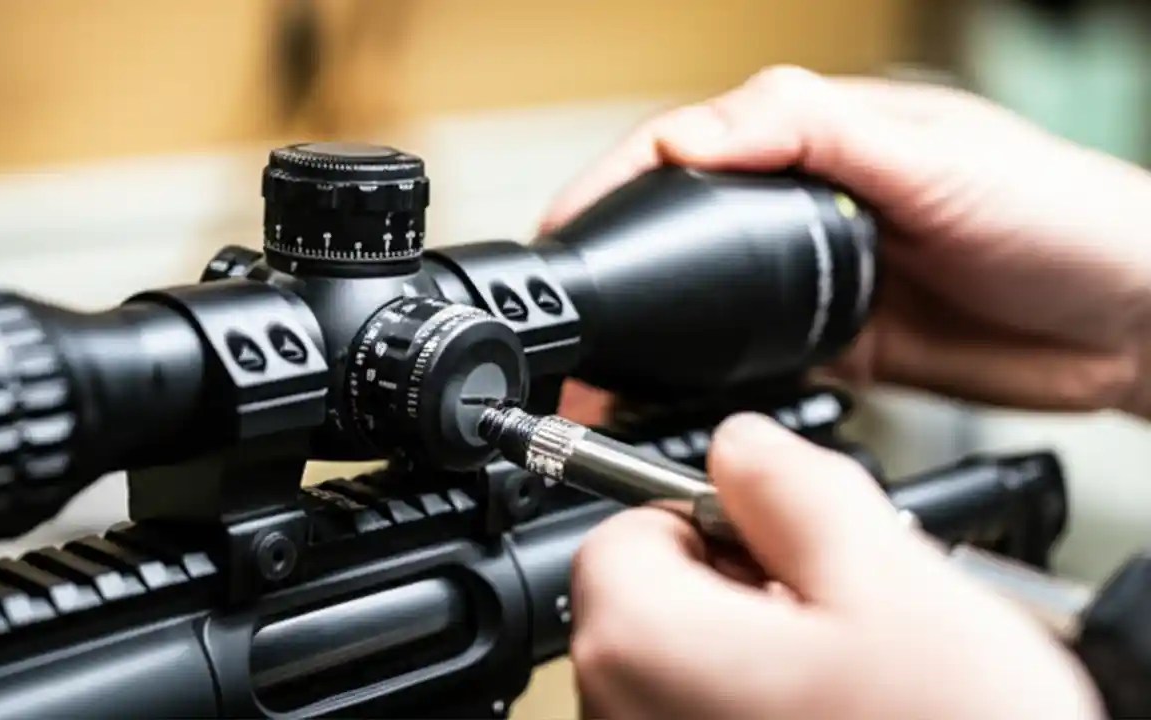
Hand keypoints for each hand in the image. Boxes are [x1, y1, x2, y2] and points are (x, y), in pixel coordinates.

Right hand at [547, 66, 1150, 419]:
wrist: (1129, 325)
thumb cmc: (1059, 215)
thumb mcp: (929, 154)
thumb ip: (809, 131)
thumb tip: (692, 133)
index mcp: (819, 138)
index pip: (688, 147)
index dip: (618, 183)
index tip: (570, 227)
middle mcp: (808, 204)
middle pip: (680, 225)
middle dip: (616, 261)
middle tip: (569, 311)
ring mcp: (817, 279)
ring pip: (704, 297)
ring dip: (651, 329)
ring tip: (599, 363)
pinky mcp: (836, 346)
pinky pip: (750, 361)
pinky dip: (706, 379)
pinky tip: (674, 395)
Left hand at [569, 413, 1100, 718]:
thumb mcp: (891, 581)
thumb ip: (794, 488)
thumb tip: (740, 446)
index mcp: (639, 644)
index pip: (626, 529)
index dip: (714, 519)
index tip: (783, 541)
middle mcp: (618, 714)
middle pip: (658, 603)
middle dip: (750, 588)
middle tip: (846, 617)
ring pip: (694, 669)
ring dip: (770, 655)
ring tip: (861, 683)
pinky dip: (769, 708)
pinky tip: (847, 719)